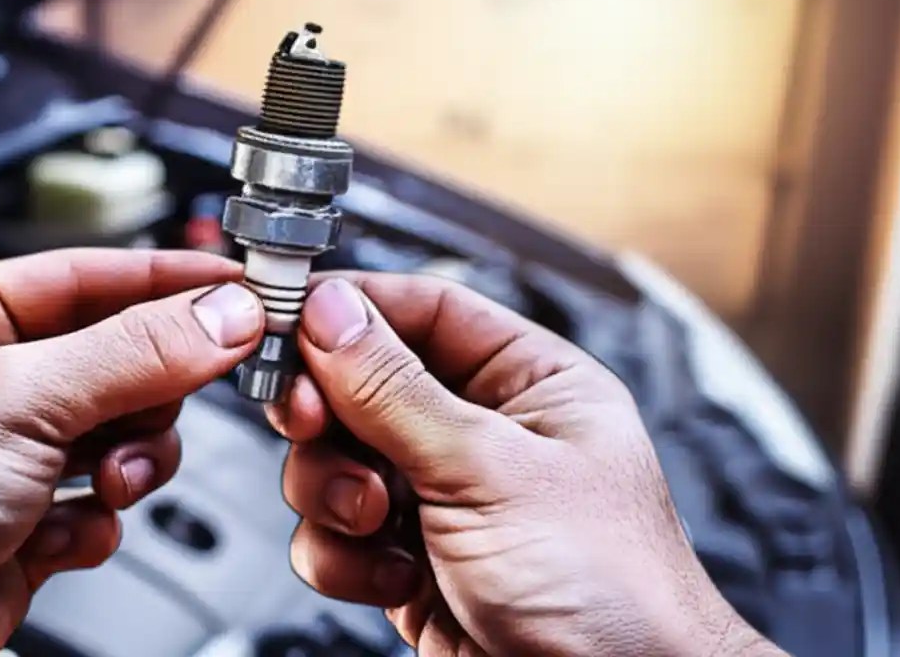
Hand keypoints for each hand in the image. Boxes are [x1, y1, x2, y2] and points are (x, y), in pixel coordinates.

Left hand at [0, 249, 262, 656]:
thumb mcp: (17, 403)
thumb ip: (133, 354)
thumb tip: (220, 314)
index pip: (91, 277)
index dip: (168, 280)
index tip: (238, 285)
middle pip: (121, 361)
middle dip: (145, 397)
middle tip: (164, 407)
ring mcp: (7, 456)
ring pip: (122, 436)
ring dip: (126, 465)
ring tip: (104, 483)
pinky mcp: (23, 524)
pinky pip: (103, 505)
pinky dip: (97, 522)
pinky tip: (64, 534)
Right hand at [270, 275, 784, 655]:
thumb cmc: (611, 590)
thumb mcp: (492, 470)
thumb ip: (396, 391)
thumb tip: (332, 312)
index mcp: (528, 383)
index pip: (424, 312)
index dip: (352, 310)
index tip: (288, 318)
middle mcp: (480, 434)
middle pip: (360, 386)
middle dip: (330, 415)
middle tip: (311, 422)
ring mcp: (439, 500)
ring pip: (334, 462)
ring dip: (336, 494)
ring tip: (377, 519)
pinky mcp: (406, 561)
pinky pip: (333, 535)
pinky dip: (345, 558)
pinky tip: (394, 575)